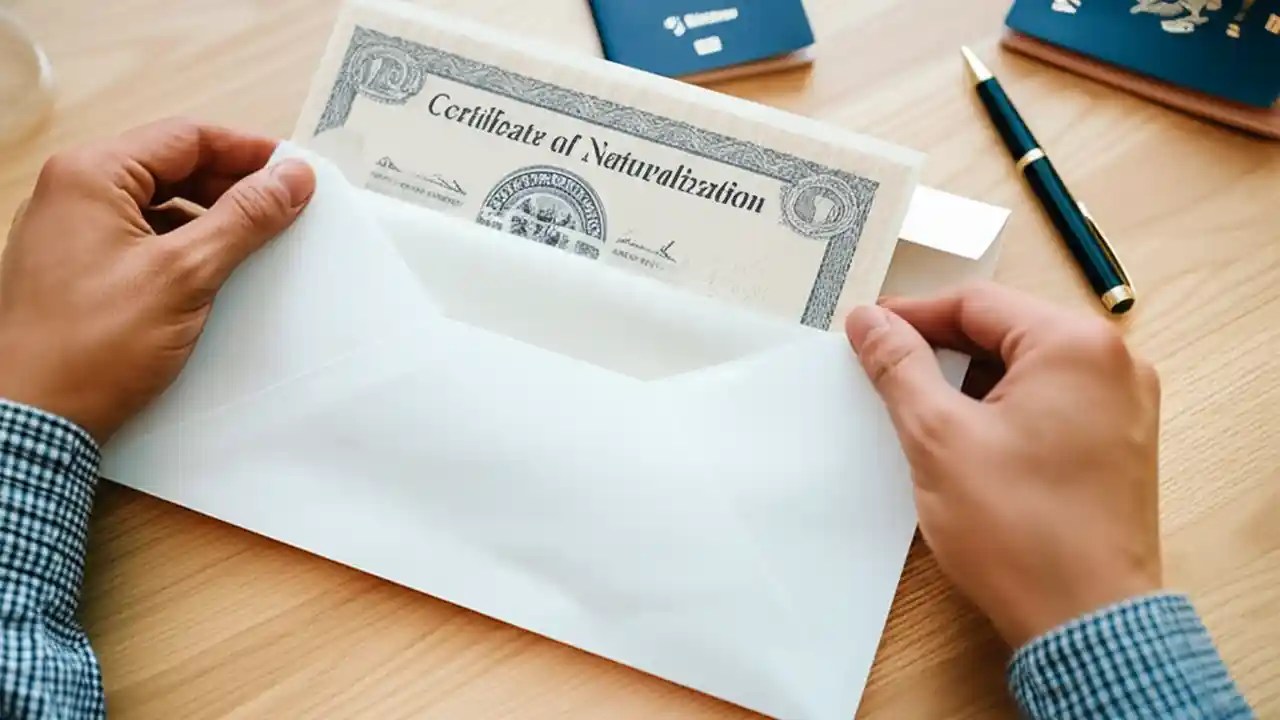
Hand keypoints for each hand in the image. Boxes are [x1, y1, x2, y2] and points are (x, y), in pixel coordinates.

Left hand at [0, 119, 314, 442]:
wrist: (32, 417)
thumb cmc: (92, 346)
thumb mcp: (186, 274)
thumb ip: (244, 218)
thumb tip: (290, 179)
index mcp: (89, 175)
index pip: (183, 137)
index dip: (246, 150)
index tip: (290, 170)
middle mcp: (70, 192)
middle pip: (168, 166)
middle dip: (229, 184)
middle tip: (281, 206)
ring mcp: (67, 231)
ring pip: (154, 203)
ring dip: (207, 216)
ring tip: (253, 241)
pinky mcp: (73, 267)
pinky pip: (137, 236)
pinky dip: (179, 244)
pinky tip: (212, 270)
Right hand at [845, 283, 1161, 648]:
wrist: (1085, 620)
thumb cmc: (1020, 530)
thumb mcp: (938, 437)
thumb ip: (899, 367)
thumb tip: (869, 322)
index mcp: (1076, 345)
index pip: (978, 303)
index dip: (912, 315)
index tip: (866, 332)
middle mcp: (1114, 362)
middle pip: (1006, 330)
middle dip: (941, 348)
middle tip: (885, 371)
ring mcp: (1124, 404)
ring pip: (1028, 367)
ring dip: (971, 380)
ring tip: (920, 410)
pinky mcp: (1120, 442)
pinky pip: (1052, 400)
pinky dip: (1004, 407)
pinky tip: (965, 437)